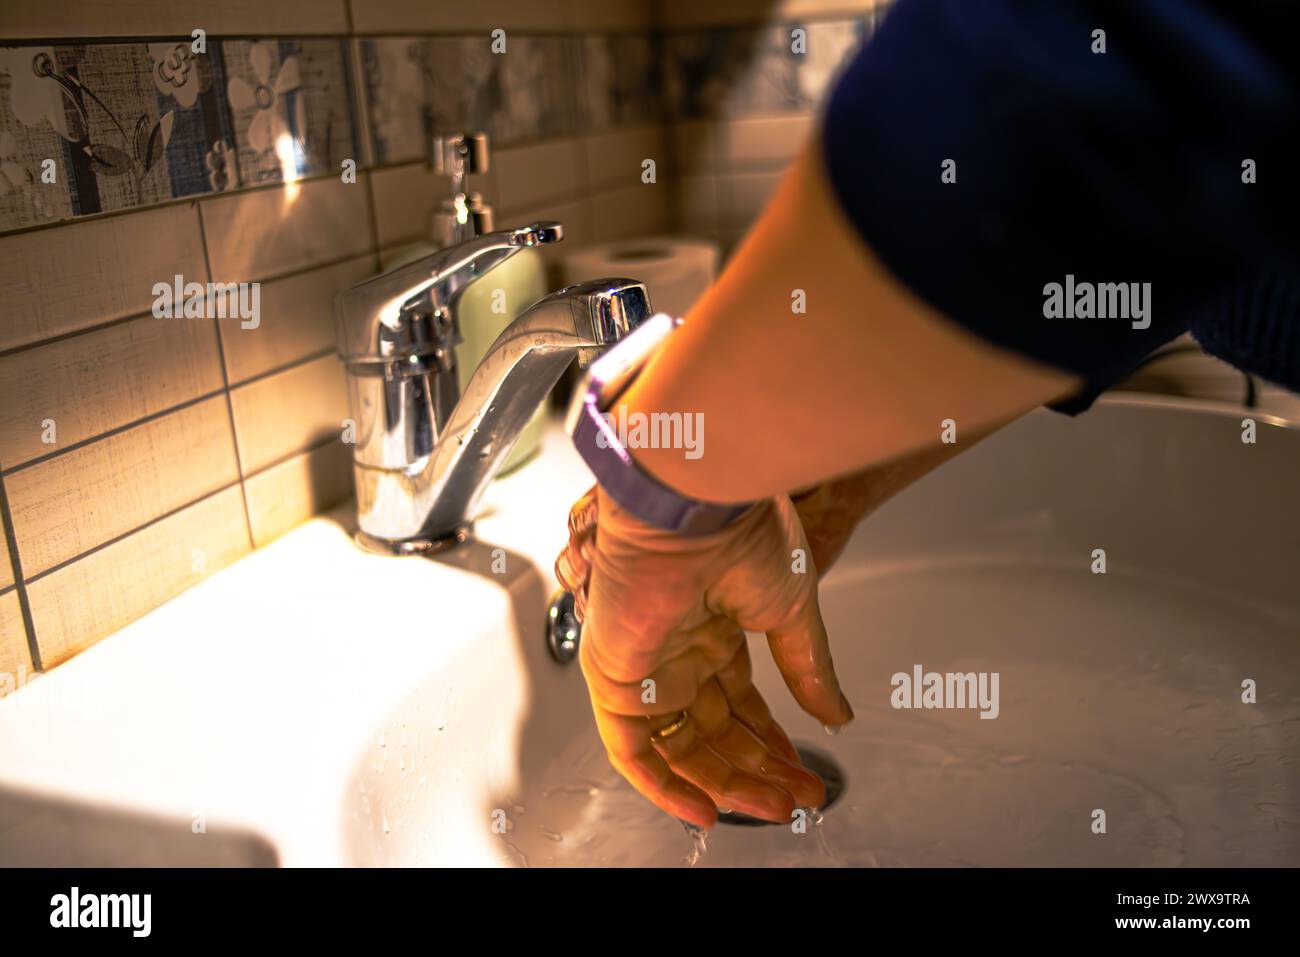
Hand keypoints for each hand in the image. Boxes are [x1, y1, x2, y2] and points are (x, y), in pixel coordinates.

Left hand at [554, 485, 852, 828]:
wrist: (695, 510)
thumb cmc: (737, 531)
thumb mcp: (792, 610)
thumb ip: (809, 668)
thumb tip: (836, 713)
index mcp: (716, 626)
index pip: (740, 702)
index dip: (772, 740)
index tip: (803, 768)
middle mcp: (678, 647)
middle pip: (714, 730)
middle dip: (757, 769)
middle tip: (794, 795)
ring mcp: (647, 664)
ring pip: (680, 746)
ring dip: (724, 783)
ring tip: (771, 806)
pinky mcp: (617, 678)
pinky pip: (631, 749)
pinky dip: (662, 786)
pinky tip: (702, 810)